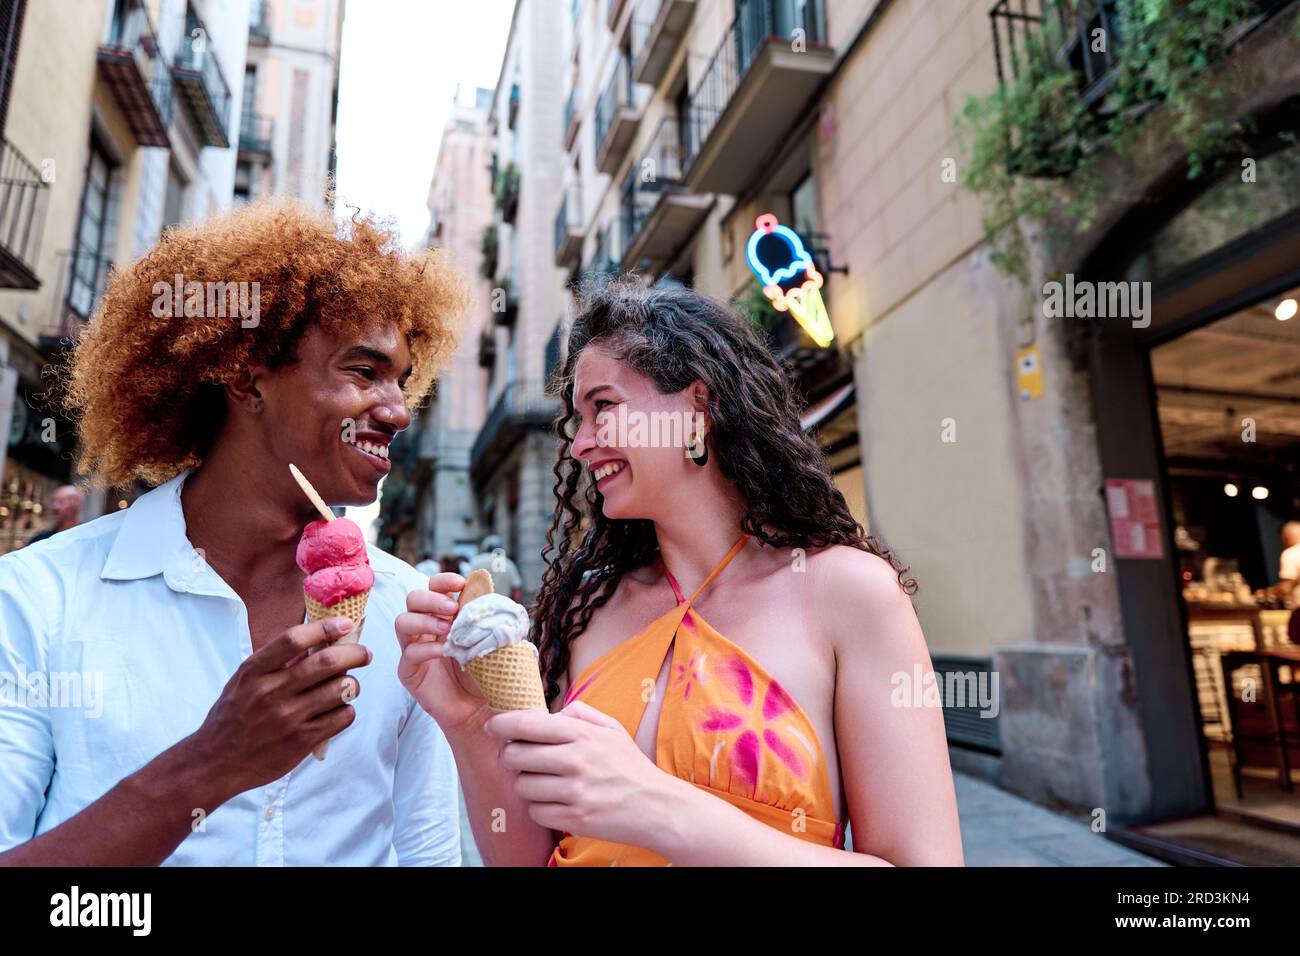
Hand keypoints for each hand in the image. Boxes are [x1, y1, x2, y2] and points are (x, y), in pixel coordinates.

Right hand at [186, 616, 369, 795]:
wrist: (215, 762)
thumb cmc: (233, 716)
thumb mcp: (243, 681)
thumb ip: (274, 662)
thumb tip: (315, 641)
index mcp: (254, 672)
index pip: (293, 639)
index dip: (324, 628)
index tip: (345, 623)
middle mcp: (271, 692)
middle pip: (326, 662)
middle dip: (355, 653)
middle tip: (365, 653)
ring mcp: (288, 717)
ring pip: (340, 689)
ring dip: (352, 684)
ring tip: (348, 685)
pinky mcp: (302, 740)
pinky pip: (342, 717)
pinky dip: (347, 710)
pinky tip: (338, 711)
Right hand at [394, 572, 491, 734]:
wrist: (483, 710)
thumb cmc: (487, 673)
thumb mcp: (495, 641)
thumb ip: (494, 620)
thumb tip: (500, 597)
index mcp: (445, 616)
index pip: (434, 588)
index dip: (443, 581)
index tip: (460, 582)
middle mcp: (426, 629)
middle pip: (413, 599)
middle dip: (431, 598)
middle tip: (452, 608)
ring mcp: (414, 649)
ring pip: (402, 622)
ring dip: (424, 620)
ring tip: (447, 629)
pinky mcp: (409, 672)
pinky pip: (408, 654)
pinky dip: (426, 649)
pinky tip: (445, 652)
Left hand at [485, 700, 685, 847]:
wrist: (656, 806)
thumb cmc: (629, 766)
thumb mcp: (611, 728)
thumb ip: (581, 712)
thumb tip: (552, 711)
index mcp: (582, 734)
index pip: (526, 723)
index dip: (501, 724)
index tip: (492, 727)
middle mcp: (575, 760)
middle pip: (514, 755)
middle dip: (510, 755)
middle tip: (520, 757)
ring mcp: (574, 792)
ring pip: (522, 786)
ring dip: (526, 784)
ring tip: (545, 782)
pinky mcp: (574, 818)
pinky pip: (534, 811)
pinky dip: (540, 807)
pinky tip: (556, 801)